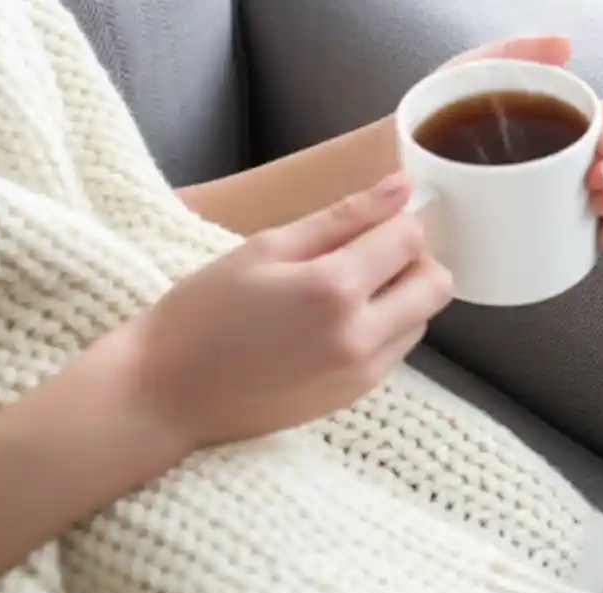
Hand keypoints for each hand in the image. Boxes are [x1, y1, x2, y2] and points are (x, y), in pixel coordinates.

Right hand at [129, 174, 452, 447]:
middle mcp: (361, 337)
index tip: (368, 221)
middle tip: (367, 253)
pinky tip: (334, 323)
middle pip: (436, 284)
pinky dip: (384, 327)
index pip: (410, 239)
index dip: (396, 220)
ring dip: (401, 296)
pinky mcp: (357, 395)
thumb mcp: (266, 247)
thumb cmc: (203, 312)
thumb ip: (343, 217)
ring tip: (343, 291)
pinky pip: (398, 349)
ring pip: (423, 319)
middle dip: (413, 259)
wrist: (166, 394)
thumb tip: (401, 186)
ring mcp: (364, 373)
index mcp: (334, 290)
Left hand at [446, 37, 602, 253]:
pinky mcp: (561, 232)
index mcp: (564, 120)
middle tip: (596, 181)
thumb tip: (565, 46)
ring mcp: (572, 196)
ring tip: (599, 206)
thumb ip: (513, 54)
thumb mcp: (469, 74)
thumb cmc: (433, 119)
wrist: (399, 172)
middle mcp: (575, 158)